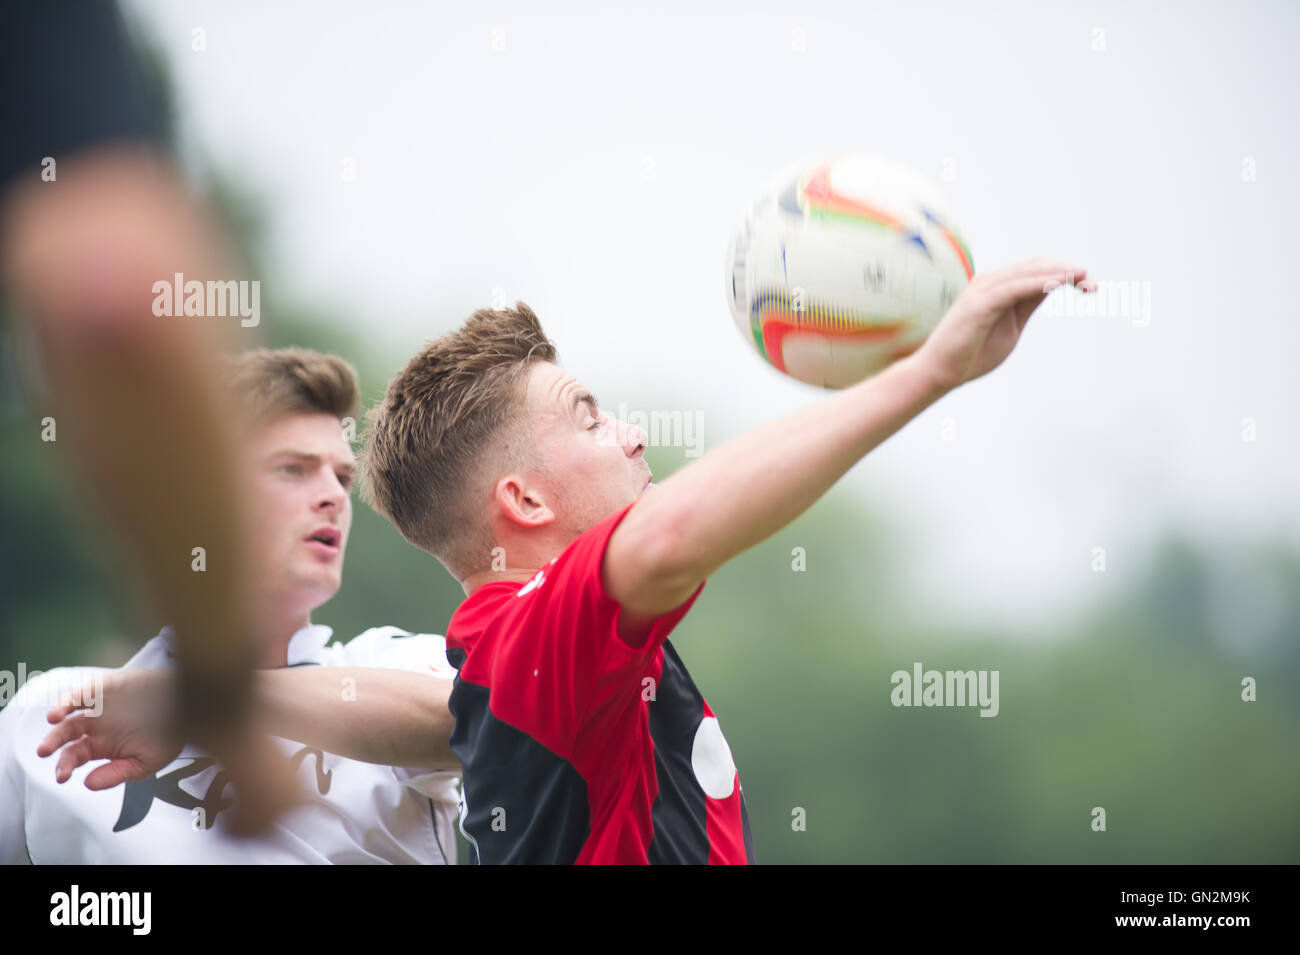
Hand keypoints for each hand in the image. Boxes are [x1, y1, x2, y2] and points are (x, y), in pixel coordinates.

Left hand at [37, 669, 180, 787]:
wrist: (191, 706)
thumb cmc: (170, 735)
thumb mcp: (147, 762)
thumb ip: (117, 773)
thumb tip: (87, 784)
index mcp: (102, 746)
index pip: (75, 756)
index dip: (65, 766)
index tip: (63, 777)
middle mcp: (96, 726)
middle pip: (66, 736)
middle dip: (52, 744)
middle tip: (43, 752)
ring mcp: (100, 706)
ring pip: (69, 713)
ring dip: (57, 719)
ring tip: (52, 723)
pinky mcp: (107, 687)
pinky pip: (83, 693)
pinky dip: (70, 699)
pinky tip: (64, 709)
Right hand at [914, 258, 1096, 392]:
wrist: (938, 373)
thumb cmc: (971, 355)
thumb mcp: (1010, 329)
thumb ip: (1026, 307)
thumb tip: (1049, 290)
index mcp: (996, 288)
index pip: (1036, 271)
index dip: (1064, 273)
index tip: (1089, 287)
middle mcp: (989, 283)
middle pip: (1036, 266)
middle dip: (1067, 271)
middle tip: (1092, 284)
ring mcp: (983, 291)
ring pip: (1028, 272)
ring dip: (1058, 272)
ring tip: (1082, 277)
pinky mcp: (980, 303)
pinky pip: (1016, 287)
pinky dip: (1040, 283)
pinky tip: (1060, 284)